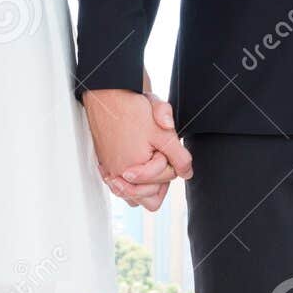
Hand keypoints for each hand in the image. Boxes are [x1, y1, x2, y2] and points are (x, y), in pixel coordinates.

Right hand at [85, 87, 192, 211]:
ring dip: (146, 183)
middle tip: (155, 152)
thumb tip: (187, 174)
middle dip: (158, 176)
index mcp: (133, 172)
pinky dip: (132, 181)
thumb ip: (179, 157)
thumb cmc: (131, 110)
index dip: (168, 161)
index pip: (165, 181)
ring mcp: (110, 174)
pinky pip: (122, 189)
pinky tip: (137, 163)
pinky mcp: (106, 169)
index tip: (159, 144)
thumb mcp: (164, 134)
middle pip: (151, 196)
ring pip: (136, 197)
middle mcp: (118, 178)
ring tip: (149, 160)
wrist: (107, 95)